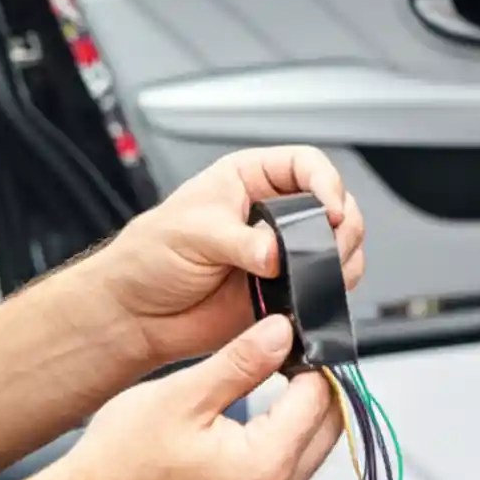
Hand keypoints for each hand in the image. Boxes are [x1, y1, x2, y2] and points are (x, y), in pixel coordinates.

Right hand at [53, 315, 341, 479]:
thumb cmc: (123, 460)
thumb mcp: (183, 395)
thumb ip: (242, 361)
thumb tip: (283, 331)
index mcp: (266, 464)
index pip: (320, 395)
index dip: (307, 356)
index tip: (285, 333)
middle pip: (329, 419)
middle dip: (313, 379)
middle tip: (277, 348)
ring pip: (317, 438)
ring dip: (302, 403)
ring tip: (265, 370)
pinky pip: (296, 457)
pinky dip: (288, 426)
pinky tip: (260, 403)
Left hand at [87, 145, 365, 364]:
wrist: (138, 315)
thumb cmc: (149, 258)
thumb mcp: (192, 234)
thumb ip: (240, 241)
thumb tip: (277, 252)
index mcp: (249, 179)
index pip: (306, 165)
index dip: (326, 183)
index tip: (329, 209)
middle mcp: (273, 213)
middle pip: (334, 204)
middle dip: (342, 224)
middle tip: (330, 243)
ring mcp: (284, 253)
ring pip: (339, 245)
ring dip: (340, 258)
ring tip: (317, 271)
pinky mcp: (287, 290)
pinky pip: (328, 284)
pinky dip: (331, 289)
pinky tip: (312, 293)